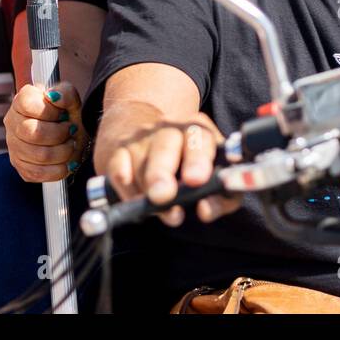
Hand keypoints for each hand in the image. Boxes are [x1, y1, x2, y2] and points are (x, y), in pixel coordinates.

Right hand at [3, 83, 83, 182]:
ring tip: (70, 145)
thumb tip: (54, 96)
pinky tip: (66, 162)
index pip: (27, 105)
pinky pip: (38, 173)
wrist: (69, 135)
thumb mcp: (71, 99)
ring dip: (63, 152)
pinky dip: (58, 170)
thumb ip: (65, 93)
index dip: (50, 111)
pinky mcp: (20, 166)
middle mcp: (12, 123)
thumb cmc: (67, 115)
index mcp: (21, 101)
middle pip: (33, 133)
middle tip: (71, 131)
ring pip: (39, 155)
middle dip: (60, 134)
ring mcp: (14, 146)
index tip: (63, 114)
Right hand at [96, 107, 240, 226]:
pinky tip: (137, 201)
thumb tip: (205, 210)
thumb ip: (220, 197)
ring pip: (140, 165)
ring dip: (148, 192)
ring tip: (163, 212)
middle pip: (164, 146)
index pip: (199, 138)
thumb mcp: (214, 176)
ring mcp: (140, 138)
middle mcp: (168, 127)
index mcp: (197, 129)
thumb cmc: (191, 166)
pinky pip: (119, 174)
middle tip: (163, 195)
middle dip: (161, 173)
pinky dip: (127, 191)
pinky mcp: (118, 151)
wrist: (151, 138)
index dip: (198, 159)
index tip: (196, 180)